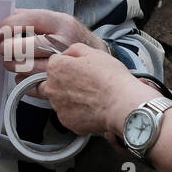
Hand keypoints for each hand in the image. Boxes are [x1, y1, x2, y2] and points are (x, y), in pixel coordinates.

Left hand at [0, 8, 109, 84]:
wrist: (101, 59)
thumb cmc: (73, 38)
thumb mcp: (59, 21)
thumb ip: (32, 17)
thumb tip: (5, 16)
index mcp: (62, 23)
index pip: (30, 20)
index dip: (9, 26)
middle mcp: (64, 43)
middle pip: (27, 47)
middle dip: (7, 49)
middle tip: (1, 50)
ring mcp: (64, 66)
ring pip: (28, 68)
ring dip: (14, 65)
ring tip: (11, 62)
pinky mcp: (61, 85)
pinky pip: (33, 86)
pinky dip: (23, 82)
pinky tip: (23, 76)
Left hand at [40, 43, 154, 137]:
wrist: (121, 103)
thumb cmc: (110, 77)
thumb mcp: (94, 53)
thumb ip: (74, 50)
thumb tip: (67, 54)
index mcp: (56, 68)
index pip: (53, 63)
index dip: (67, 65)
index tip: (78, 69)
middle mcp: (52, 88)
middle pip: (51, 84)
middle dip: (61, 84)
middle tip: (81, 84)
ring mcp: (58, 107)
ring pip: (59, 101)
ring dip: (69, 99)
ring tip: (89, 97)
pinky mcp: (67, 122)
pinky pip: (68, 115)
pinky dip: (77, 113)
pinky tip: (91, 108)